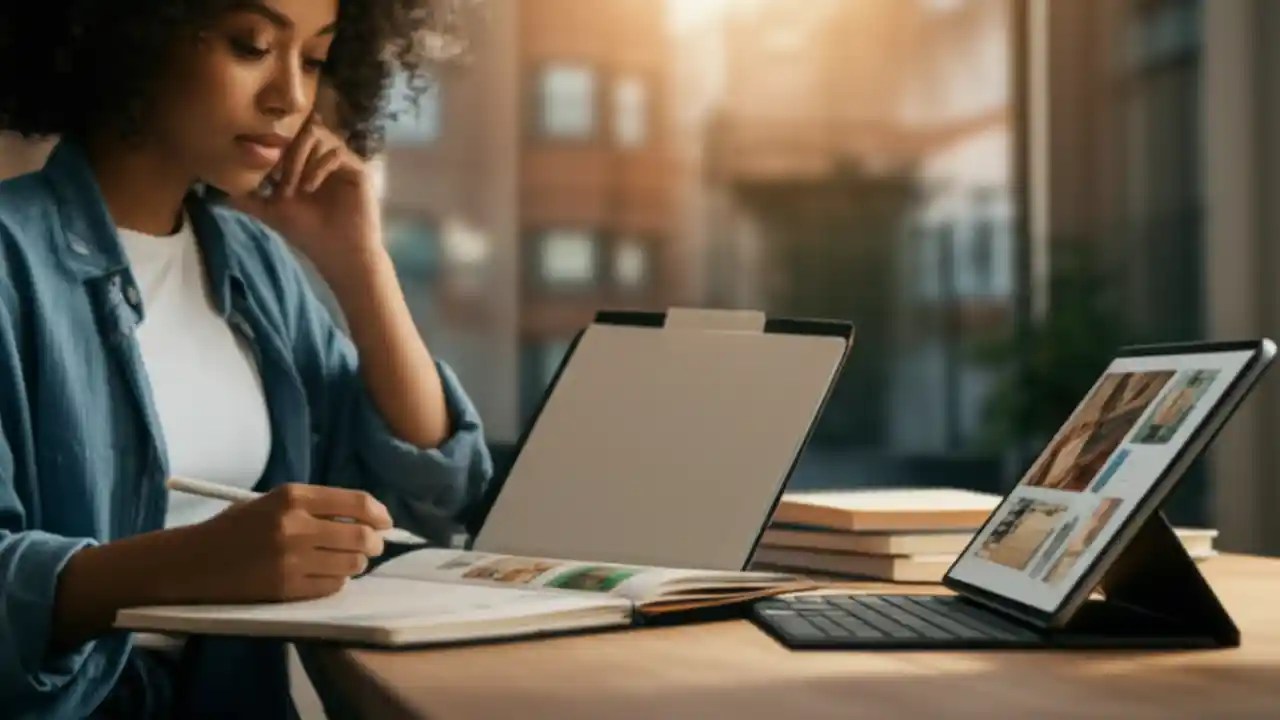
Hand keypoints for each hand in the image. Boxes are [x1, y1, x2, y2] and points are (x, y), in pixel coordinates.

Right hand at [181, 484, 392, 602]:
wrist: (193, 561)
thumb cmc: (236, 528)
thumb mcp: (275, 503)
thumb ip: (317, 507)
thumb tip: (367, 517)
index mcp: (293, 497)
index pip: (357, 503)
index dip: (380, 514)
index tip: (386, 522)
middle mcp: (295, 526)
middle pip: (361, 536)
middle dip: (375, 542)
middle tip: (373, 545)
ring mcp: (291, 560)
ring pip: (351, 564)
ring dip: (357, 563)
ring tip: (348, 560)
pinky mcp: (286, 589)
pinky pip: (332, 586)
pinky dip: (337, 581)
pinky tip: (327, 576)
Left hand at [228, 111, 383, 279]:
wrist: (339, 254)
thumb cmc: (308, 233)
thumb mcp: (271, 212)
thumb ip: (248, 198)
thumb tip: (217, 191)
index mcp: (307, 162)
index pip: (289, 136)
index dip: (274, 149)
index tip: (266, 175)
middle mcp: (326, 157)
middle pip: (303, 129)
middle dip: (286, 153)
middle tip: (279, 182)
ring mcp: (343, 161)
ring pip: (319, 136)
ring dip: (300, 159)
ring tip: (295, 187)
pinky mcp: (358, 169)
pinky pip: (336, 151)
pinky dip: (319, 167)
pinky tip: (310, 188)